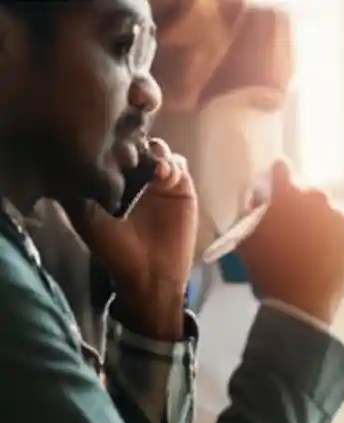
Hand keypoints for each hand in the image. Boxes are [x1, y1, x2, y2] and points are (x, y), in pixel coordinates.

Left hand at [63, 139, 196, 339]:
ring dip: (155, 151)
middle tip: (129, 152)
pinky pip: (180, 166)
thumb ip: (80, 188)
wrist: (149, 272)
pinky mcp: (182, 188)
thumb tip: (72, 157)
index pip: (112, 148)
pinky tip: (164, 175)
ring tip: (151, 163)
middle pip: (137, 144)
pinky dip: (173, 165)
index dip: (110, 142)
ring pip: (159, 151)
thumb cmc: (114, 247)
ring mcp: (161, 180)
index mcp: (113, 178)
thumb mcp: (85, 216)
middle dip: (134, 142)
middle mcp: (136, 175)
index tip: (106, 145)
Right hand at [237, 162, 343, 325]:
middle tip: (295, 224)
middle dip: (301, 203)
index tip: (278, 177)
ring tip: (313, 242)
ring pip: (330, 209)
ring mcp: (341, 216)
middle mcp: (318, 199)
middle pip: (309, 192)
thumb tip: (261, 196)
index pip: (282, 169)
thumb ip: (254, 210)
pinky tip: (327, 251)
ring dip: (321, 218)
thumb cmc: (268, 271)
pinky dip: (337, 234)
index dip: (279, 174)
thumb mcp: (248, 238)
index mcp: (287, 196)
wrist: (302, 303)